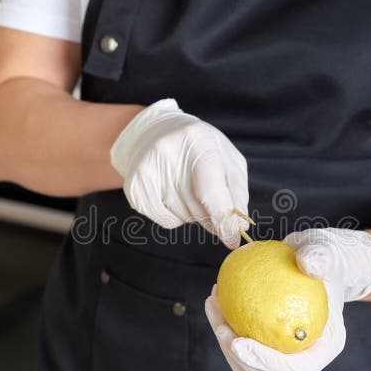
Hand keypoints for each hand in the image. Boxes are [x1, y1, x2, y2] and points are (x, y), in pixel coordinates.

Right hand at [110, 98, 248, 248]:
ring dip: (193, 213)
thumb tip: (237, 228)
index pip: (211, 192)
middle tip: (213, 202)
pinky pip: (164, 222)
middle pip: (198, 208)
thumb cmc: (200, 148)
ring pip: (183, 217)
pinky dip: (175, 217)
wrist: (156, 132)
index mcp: (198, 140)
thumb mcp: (228, 160)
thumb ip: (237, 194)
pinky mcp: (132, 185)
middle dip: (212, 216)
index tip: (232, 239)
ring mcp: (146, 169)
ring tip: (189, 188)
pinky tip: (173, 195)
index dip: (225, 221)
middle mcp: (167, 152)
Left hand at [204, 228, 370, 370]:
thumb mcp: (325, 252)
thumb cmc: (323, 258)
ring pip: (249, 369)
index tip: (238, 342)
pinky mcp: (265, 347)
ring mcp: (284, 357)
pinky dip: (224, 328)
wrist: (315, 262)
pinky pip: (240, 348)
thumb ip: (320, 257)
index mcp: (325, 346)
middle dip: (242, 362)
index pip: (297, 369)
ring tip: (214, 305)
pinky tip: (214, 299)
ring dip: (225, 344)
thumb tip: (308, 263)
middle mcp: (306, 359)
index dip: (267, 364)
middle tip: (222, 328)